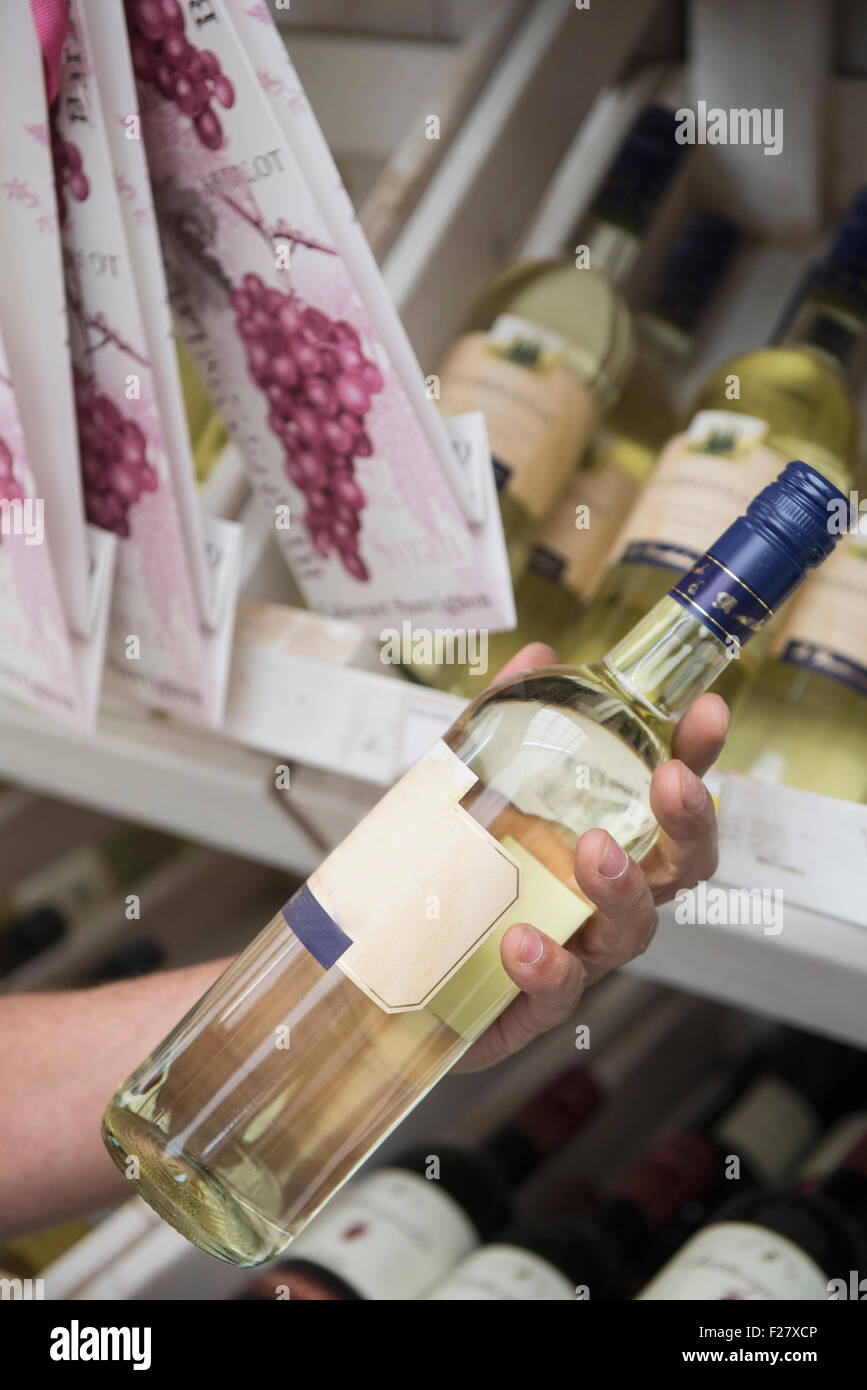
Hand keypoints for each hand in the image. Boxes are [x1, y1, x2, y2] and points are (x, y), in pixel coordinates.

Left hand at [456, 642, 729, 1071]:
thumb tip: (536, 654)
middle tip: (670, 783)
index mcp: (600, 838)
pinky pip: (561, 992)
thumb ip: (503, 721)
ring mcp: (578, 952)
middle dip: (687, 822)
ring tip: (593, 852)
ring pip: (634, 929)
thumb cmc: (448, 875)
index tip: (706, 712)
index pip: (666, 797)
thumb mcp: (466, 785)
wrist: (385, 970)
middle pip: (680, 866)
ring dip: (623, 888)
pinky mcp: (535, 1005)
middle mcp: (602, 897)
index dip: (696, 757)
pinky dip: (548, 966)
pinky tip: (522, 942)